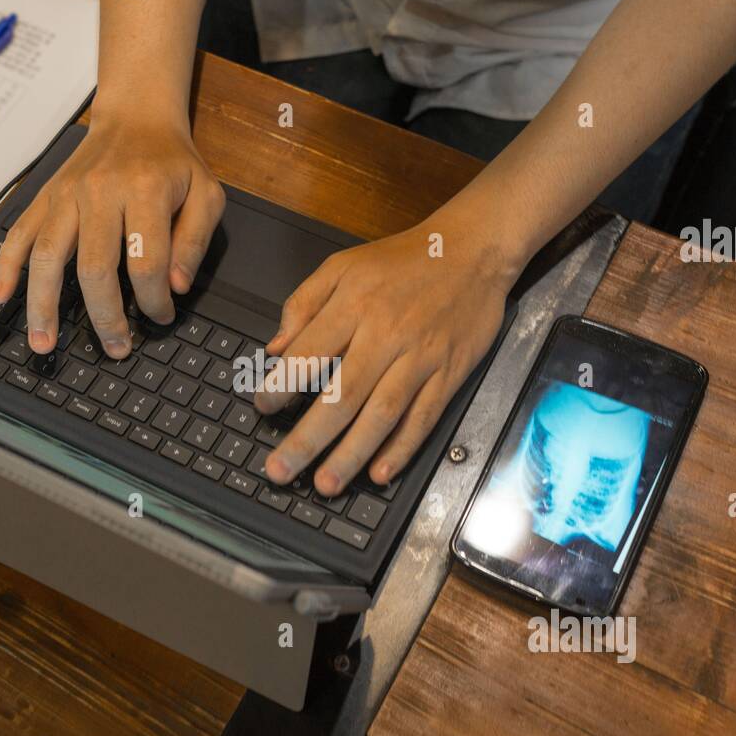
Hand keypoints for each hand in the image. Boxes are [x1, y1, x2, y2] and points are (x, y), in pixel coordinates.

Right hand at [0, 114, 225, 357]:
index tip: (160, 317)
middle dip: (104, 317)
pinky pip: (19, 233)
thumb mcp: (206, 194)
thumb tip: (176, 289)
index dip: (154, 301)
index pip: (146, 262)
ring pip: (48, 256)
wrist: (136, 117)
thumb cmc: (174, 162)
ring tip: (44, 344)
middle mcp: (100, 192)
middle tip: (115, 349)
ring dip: (43, 305)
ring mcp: (66, 194)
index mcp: (145, 190)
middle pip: (94, 267)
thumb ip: (195, 242)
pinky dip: (5, 267)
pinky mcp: (45, 196)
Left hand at [255, 221, 520, 495]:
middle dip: (308, 439)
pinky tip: (379, 473)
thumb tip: (275, 349)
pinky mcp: (449, 373)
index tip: (263, 408)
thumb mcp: (343, 265)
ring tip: (324, 485)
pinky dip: (402, 448)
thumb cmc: (402, 261)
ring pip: (382, 414)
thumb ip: (304, 304)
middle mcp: (387, 333)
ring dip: (351, 454)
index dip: (281, 386)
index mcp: (354, 304)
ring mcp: (421, 357)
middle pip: (342, 396)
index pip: (309, 354)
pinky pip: (423, 417)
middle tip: (280, 470)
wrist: (472, 250)